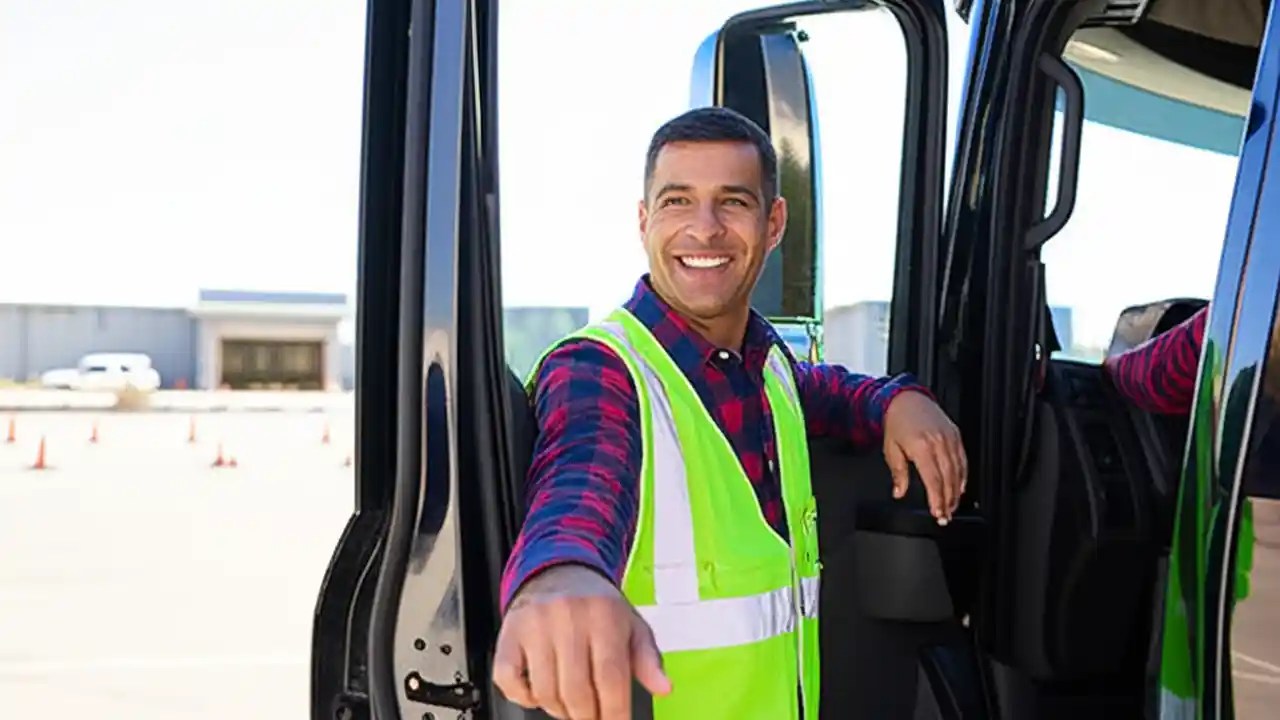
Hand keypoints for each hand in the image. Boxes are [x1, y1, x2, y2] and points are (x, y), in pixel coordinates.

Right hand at [492, 564, 671, 718]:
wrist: (561, 572)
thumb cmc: (598, 606)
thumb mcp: (631, 625)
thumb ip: (648, 659)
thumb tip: (663, 687)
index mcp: (604, 616)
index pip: (611, 678)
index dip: (614, 712)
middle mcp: (568, 617)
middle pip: (577, 691)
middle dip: (588, 716)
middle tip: (593, 716)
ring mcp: (535, 624)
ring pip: (544, 691)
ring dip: (559, 710)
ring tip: (570, 704)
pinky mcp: (509, 632)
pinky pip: (508, 679)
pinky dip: (523, 696)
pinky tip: (539, 690)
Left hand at [882, 391, 967, 523]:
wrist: (906, 399)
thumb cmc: (897, 423)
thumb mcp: (890, 449)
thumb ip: (898, 473)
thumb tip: (899, 492)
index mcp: (921, 447)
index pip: (933, 480)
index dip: (937, 499)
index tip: (938, 513)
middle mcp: (938, 442)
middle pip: (948, 478)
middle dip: (948, 500)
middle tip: (946, 516)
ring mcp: (949, 438)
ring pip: (958, 470)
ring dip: (957, 491)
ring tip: (952, 506)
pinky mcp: (956, 435)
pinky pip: (963, 460)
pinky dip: (963, 476)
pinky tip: (960, 488)